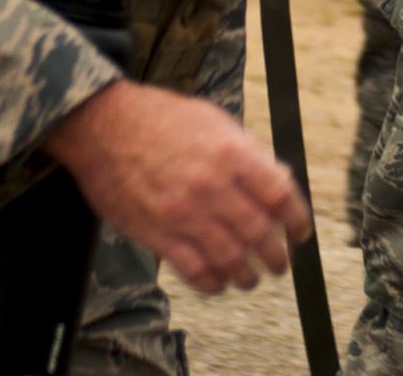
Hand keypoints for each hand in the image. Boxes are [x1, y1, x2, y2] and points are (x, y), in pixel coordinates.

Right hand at [39, 79, 306, 294]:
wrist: (103, 124)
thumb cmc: (158, 119)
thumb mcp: (213, 120)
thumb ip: (249, 152)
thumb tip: (279, 181)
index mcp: (231, 153)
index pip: (281, 196)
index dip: (297, 221)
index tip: (299, 233)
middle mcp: (212, 185)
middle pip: (260, 234)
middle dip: (276, 256)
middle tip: (278, 264)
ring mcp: (184, 213)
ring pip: (231, 260)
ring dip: (247, 276)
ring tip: (249, 278)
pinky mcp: (157, 234)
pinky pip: (195, 271)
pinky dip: (213, 284)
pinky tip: (218, 283)